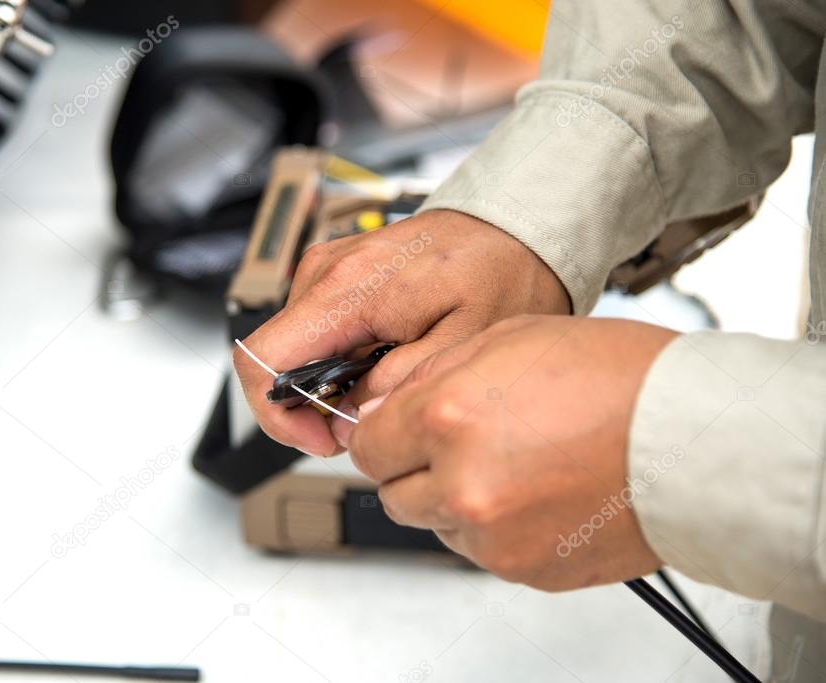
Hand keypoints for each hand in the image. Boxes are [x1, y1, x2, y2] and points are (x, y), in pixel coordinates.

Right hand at [232, 209, 569, 456]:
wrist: (514, 225)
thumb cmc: (498, 272)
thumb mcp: (458, 348)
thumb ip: (394, 389)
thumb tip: (348, 419)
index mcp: (347, 289)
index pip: (259, 359)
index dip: (277, 415)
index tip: (320, 437)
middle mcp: (326, 272)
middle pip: (271, 358)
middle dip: (309, 405)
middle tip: (362, 421)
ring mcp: (329, 268)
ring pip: (292, 347)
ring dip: (325, 382)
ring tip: (382, 385)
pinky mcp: (339, 273)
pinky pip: (315, 329)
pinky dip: (337, 359)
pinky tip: (381, 361)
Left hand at [348, 315, 678, 589]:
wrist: (697, 438)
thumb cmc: (618, 378)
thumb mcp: (506, 340)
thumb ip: (427, 378)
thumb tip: (380, 413)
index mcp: (449, 418)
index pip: (365, 447)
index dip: (383, 434)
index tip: (398, 430)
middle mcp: (463, 485)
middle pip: (392, 493)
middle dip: (415, 467)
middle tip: (463, 442)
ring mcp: (494, 537)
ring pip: (436, 525)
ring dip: (455, 499)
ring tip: (514, 462)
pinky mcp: (525, 570)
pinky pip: (481, 551)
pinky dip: (495, 527)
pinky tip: (537, 491)